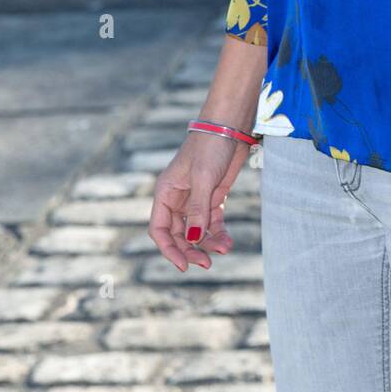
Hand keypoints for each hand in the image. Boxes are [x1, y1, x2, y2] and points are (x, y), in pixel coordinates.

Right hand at [148, 132, 251, 270]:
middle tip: (207, 263)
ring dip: (208, 243)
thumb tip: (194, 238)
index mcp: (165, 193)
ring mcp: (196, 199)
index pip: (160, 230)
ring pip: (197, 231)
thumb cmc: (210, 147)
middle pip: (179, 234)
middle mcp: (177, 199)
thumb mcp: (203, 178)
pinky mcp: (213, 197)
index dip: (169, 250)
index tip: (184, 265)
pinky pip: (212, 222)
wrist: (230, 127)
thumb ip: (198, 209)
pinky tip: (228, 242)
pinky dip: (219, 233)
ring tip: (224, 249)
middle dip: (191, 250)